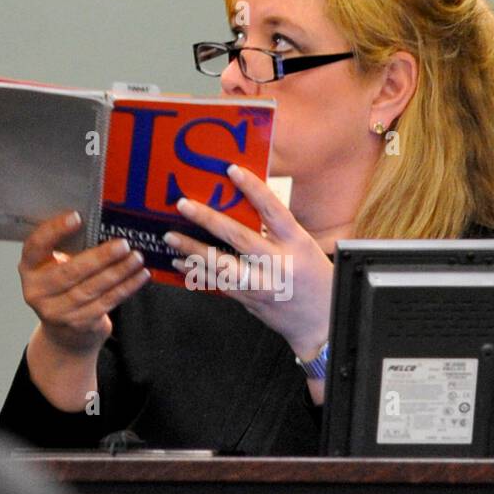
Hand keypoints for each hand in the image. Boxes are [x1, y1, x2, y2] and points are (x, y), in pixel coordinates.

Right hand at [18, 210, 150, 357]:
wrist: (63, 332)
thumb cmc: (62, 286)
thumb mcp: (55, 266)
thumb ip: (68, 248)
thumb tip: (101, 223)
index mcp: (29, 268)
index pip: (36, 246)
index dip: (55, 231)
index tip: (76, 217)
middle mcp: (37, 291)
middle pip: (69, 272)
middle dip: (99, 257)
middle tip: (122, 244)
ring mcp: (56, 311)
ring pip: (91, 289)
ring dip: (118, 272)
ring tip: (136, 258)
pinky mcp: (78, 324)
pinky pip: (106, 302)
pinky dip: (125, 288)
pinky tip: (139, 276)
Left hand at [163, 164, 332, 361]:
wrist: (323, 323)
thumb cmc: (315, 278)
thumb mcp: (304, 247)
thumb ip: (277, 229)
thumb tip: (243, 204)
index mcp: (296, 243)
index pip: (274, 211)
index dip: (254, 189)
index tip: (232, 170)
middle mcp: (279, 263)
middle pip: (239, 237)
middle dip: (208, 219)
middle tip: (184, 205)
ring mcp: (263, 284)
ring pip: (222, 264)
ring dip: (193, 249)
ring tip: (171, 237)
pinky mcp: (250, 300)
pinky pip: (218, 284)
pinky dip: (197, 272)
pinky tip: (180, 262)